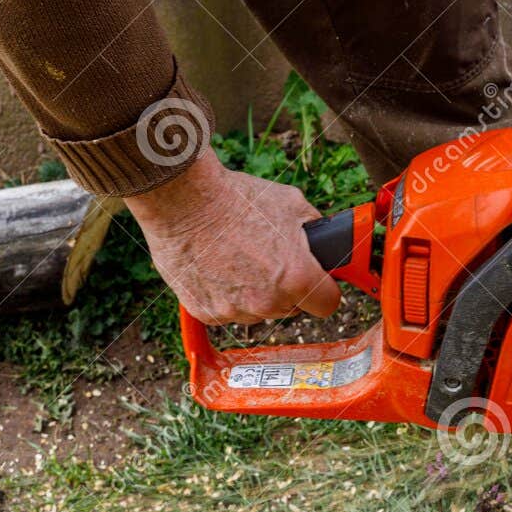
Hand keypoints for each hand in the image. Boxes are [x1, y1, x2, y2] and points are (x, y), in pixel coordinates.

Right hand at [125, 150, 341, 325]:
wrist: (184, 199)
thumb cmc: (238, 199)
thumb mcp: (292, 205)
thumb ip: (315, 233)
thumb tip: (324, 244)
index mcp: (297, 279)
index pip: (327, 304)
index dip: (324, 290)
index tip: (316, 281)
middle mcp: (267, 303)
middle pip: (291, 308)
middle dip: (287, 289)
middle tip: (269, 259)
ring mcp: (235, 311)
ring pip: (258, 312)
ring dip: (255, 294)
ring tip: (239, 258)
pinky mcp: (206, 312)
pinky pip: (227, 311)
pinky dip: (225, 295)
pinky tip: (217, 267)